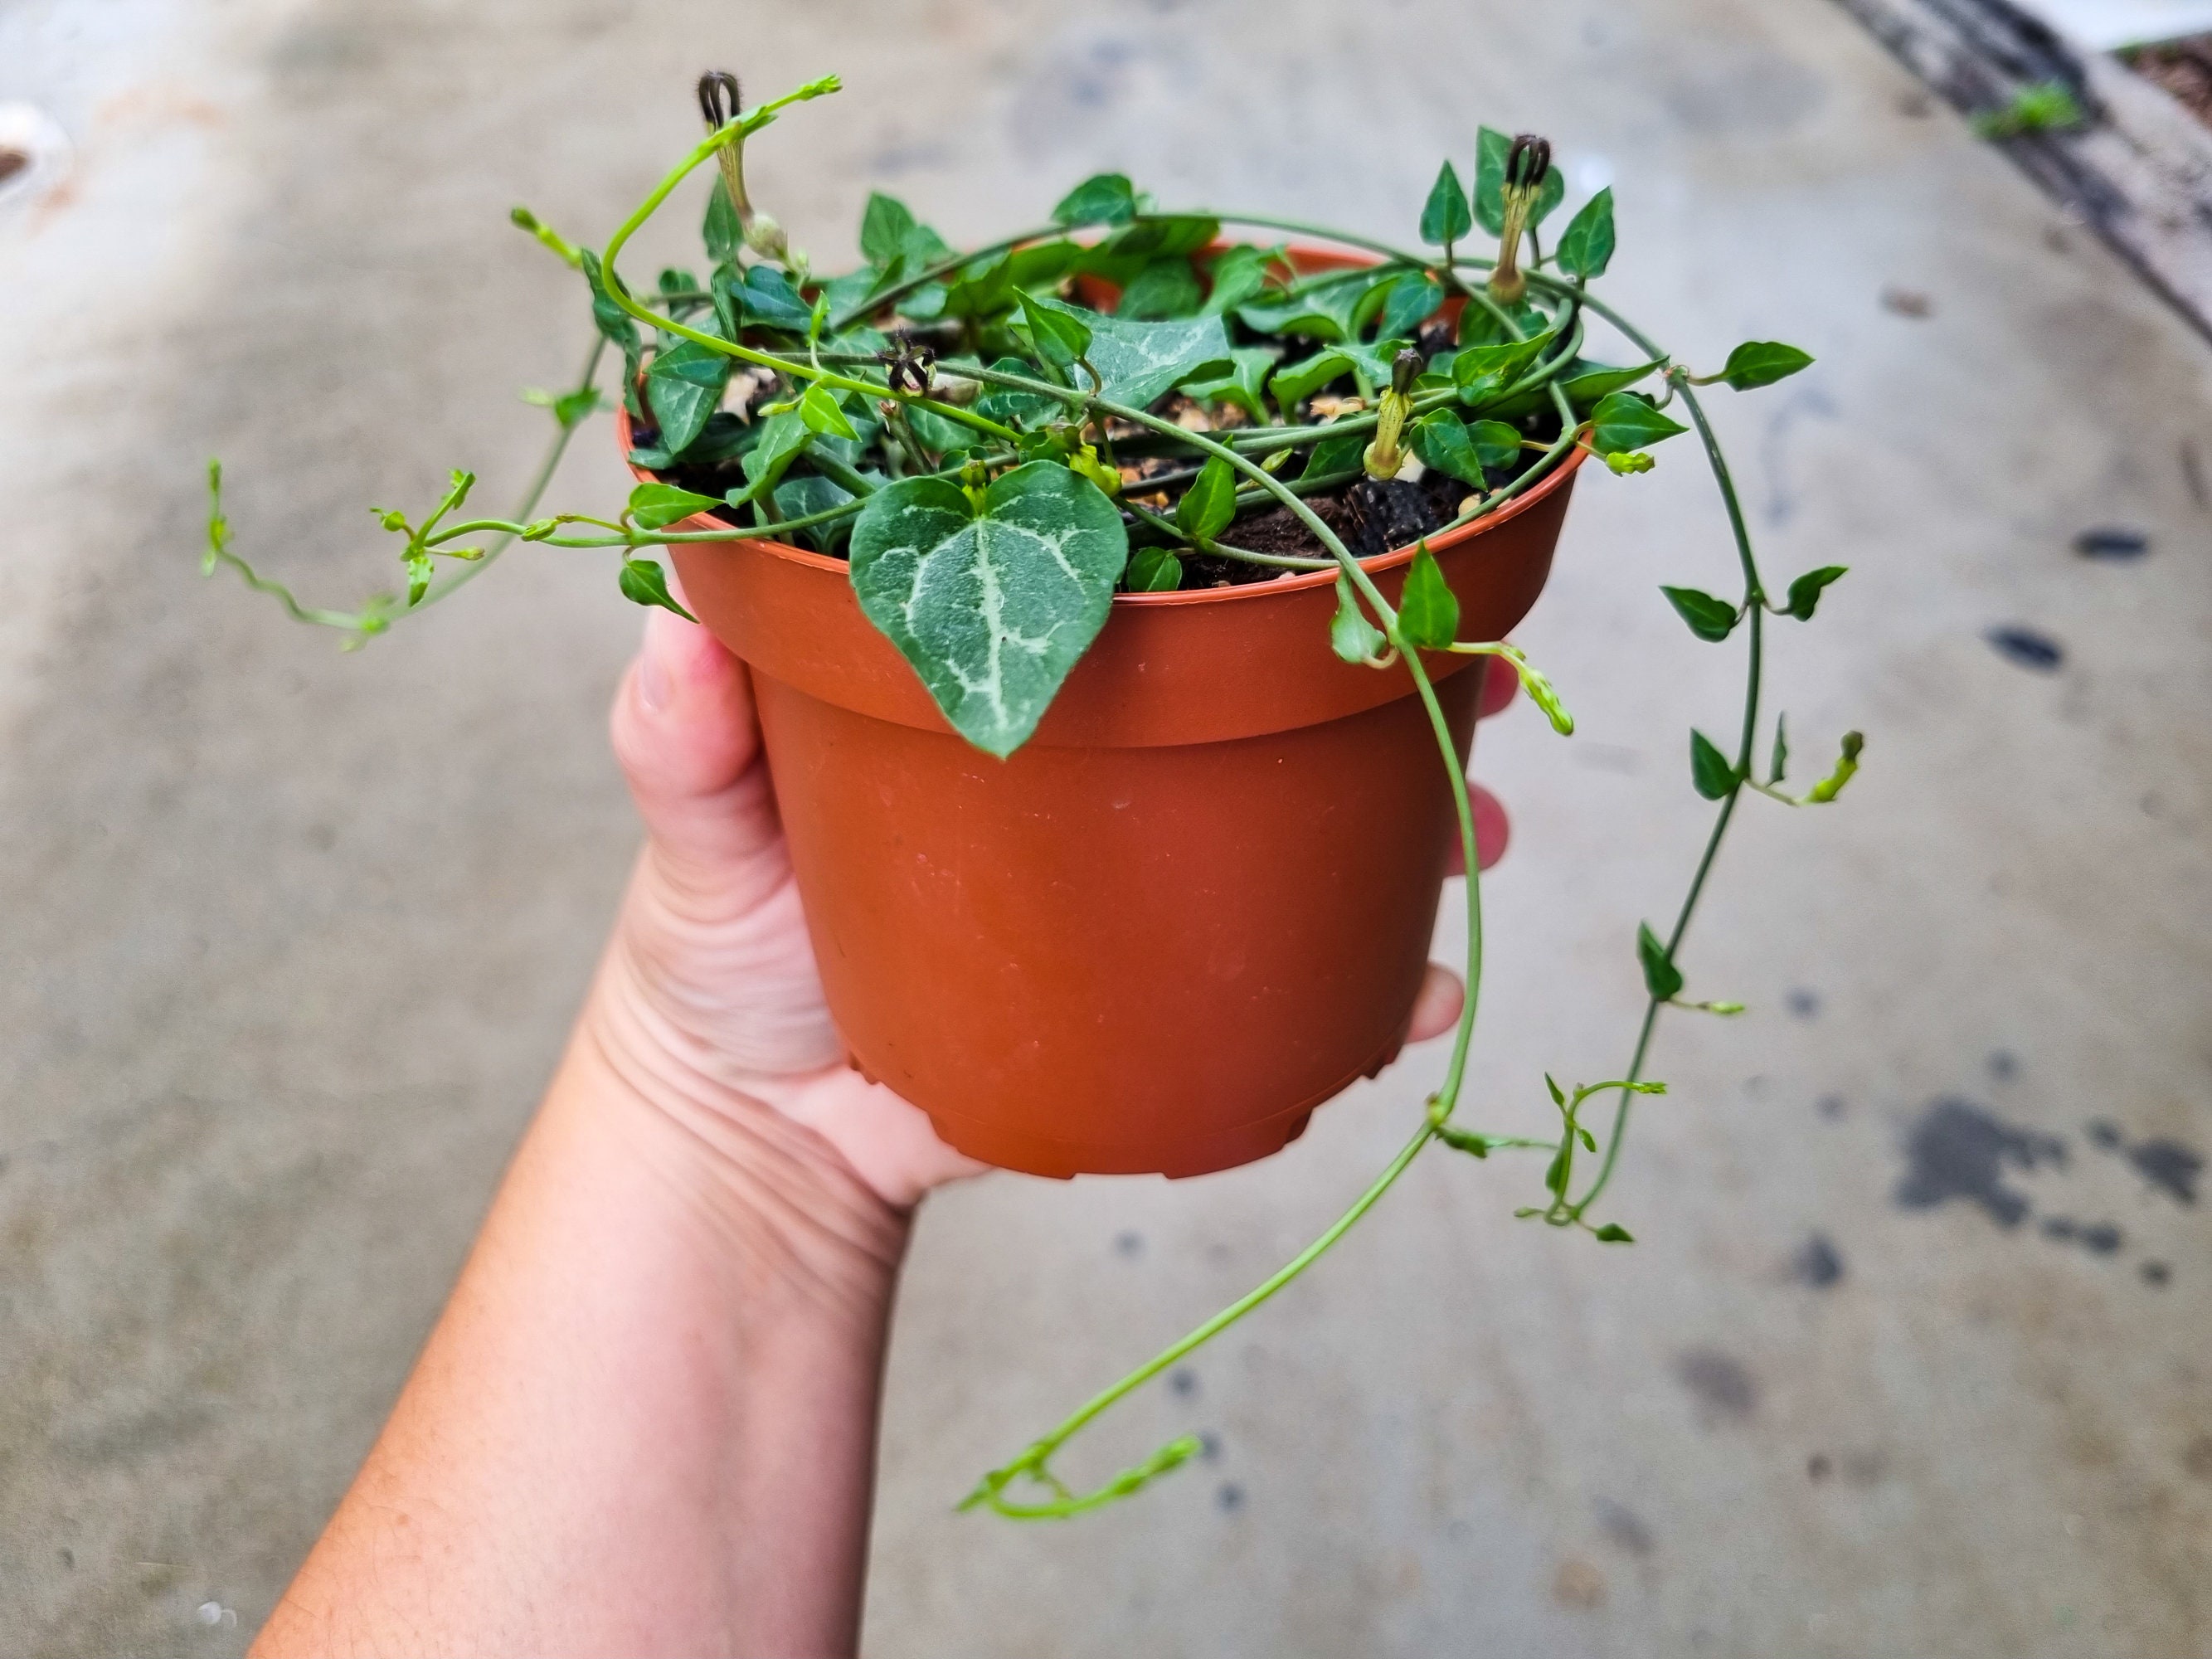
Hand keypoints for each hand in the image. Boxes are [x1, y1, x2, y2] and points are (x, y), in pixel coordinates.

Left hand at [594, 609, 1513, 1210]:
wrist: (755, 1132)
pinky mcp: (1157, 1018)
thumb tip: (674, 600)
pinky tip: (1421, 998)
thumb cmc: (720, 947)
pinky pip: (1287, 1004)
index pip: (1154, 600)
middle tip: (1467, 676)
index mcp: (1013, 693)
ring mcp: (1145, 898)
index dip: (1253, 559)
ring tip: (1476, 828)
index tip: (1338, 519)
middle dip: (1390, 682)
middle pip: (1276, 713)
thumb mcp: (699, 824)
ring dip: (1417, 827)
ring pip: (1311, 845)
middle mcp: (1105, 779)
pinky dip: (1367, 1002)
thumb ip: (685, 729)